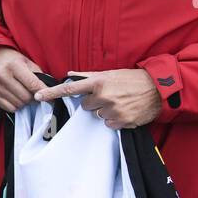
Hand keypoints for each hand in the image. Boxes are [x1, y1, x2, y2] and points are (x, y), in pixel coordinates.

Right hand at [0, 47, 44, 112]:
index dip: (44, 92)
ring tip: (26, 95)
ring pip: (18, 104)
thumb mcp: (27, 62)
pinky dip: (16, 105)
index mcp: (14, 65)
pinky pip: (9, 107)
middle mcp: (2, 75)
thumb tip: (48, 91)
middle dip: (34, 98)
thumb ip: (38, 76)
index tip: (50, 97)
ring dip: (25, 102)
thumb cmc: (13, 61)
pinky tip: (17, 98)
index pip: (32, 84)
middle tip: (35, 95)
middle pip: (26, 97)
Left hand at [34, 69, 161, 128]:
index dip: (51, 93)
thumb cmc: (133, 79)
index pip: (69, 88)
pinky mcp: (122, 121)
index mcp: (98, 82)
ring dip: (105, 111)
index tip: (37, 97)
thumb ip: (89, 75)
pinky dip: (115, 120)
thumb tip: (69, 73)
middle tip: (109, 96)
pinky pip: (109, 124)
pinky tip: (125, 111)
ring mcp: (112, 110)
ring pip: (97, 115)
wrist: (160, 89)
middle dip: (94, 102)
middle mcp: (103, 96)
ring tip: (120, 103)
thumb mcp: (111, 73)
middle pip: (85, 106)